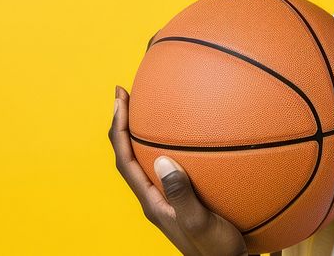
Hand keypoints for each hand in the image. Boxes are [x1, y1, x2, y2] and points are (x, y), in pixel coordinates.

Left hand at [109, 85, 250, 255]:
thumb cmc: (215, 251)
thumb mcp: (200, 223)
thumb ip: (181, 195)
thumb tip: (161, 161)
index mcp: (152, 201)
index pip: (125, 160)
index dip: (118, 129)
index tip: (120, 99)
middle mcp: (155, 196)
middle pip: (129, 154)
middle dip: (124, 123)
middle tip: (126, 94)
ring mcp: (168, 197)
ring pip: (147, 158)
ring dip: (143, 131)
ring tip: (149, 106)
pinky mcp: (185, 197)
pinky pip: (171, 163)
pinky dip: (172, 142)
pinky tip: (191, 132)